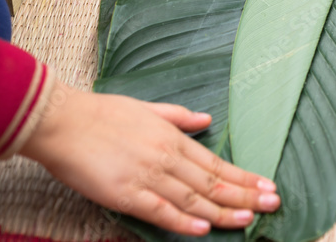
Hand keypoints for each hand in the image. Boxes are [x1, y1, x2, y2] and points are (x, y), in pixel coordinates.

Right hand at [20, 82, 279, 235]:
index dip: (244, 177)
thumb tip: (206, 119)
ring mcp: (147, 175)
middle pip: (212, 182)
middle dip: (245, 195)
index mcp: (172, 137)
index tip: (267, 186)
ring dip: (223, 211)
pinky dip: (182, 221)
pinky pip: (159, 210)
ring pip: (193, 198)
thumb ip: (179, 117)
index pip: (216, 162)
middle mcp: (166, 157)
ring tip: (249, 220)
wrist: (62, 120)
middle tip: (273, 205)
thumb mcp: (148, 108)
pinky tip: (203, 228)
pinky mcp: (125, 193)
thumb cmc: (102, 114)